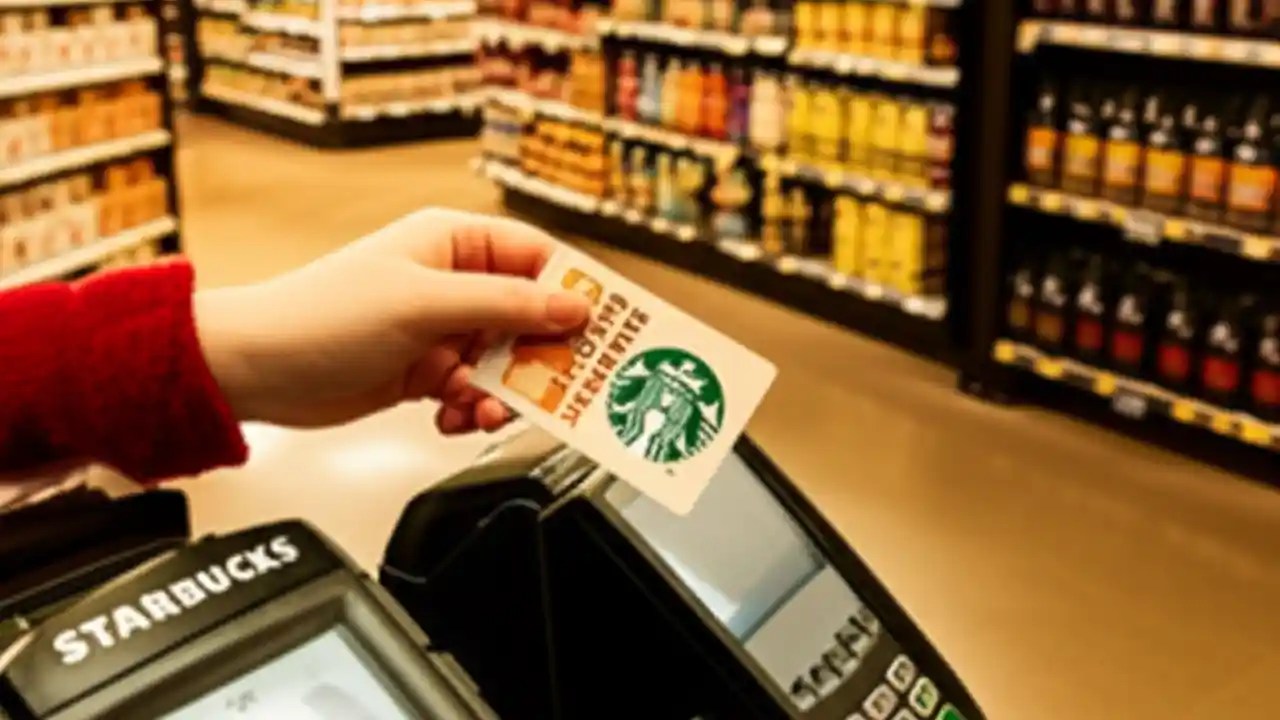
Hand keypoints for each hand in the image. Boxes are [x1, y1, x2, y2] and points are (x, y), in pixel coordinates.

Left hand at [193, 208, 590, 433]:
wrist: (255, 370)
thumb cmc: (321, 315)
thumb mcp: (424, 304)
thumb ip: (505, 306)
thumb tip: (572, 306)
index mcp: (455, 243)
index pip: (539, 261)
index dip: (574, 295)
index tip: (604, 332)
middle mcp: (453, 282)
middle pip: (529, 319)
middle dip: (539, 358)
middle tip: (557, 389)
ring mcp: (440, 329)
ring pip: (505, 363)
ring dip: (502, 393)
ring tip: (483, 410)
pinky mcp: (425, 370)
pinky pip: (473, 391)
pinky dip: (471, 409)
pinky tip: (453, 416)